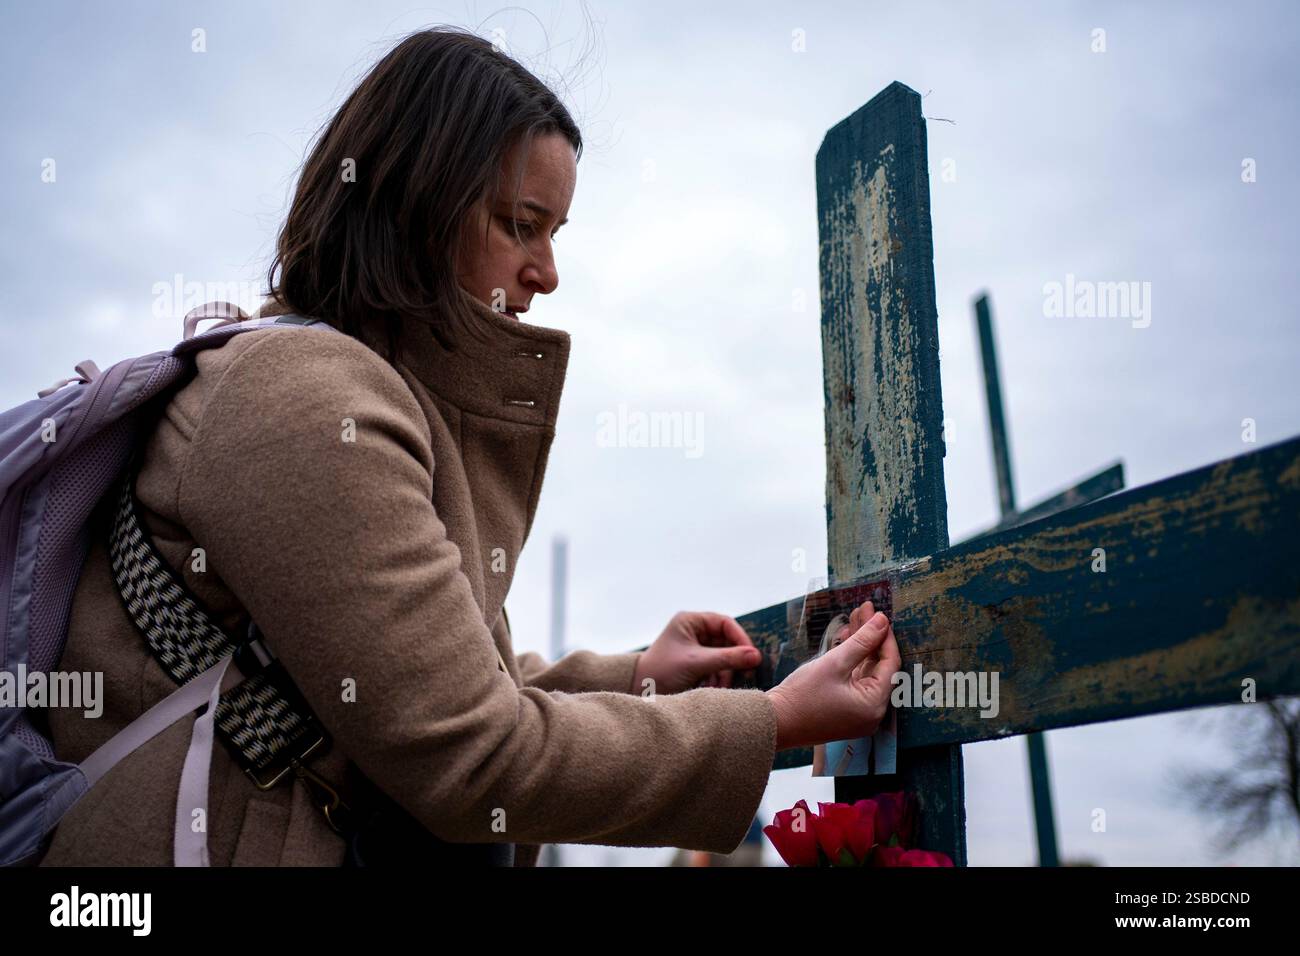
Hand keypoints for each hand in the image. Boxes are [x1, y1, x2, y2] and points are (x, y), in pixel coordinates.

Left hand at [631, 611, 763, 695]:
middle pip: (727, 641)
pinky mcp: (696, 665)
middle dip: (733, 660)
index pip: (725, 624)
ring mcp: (695, 648)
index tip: (751, 656)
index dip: (741, 639)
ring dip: (725, 673)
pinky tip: (712, 690)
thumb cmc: (661, 671)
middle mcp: (694, 631)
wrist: (639, 692)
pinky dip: (717, 680)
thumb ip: (727, 659)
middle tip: (746, 674)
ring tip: (720, 688)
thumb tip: (756, 656)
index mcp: (690, 621)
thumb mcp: (696, 663)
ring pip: (723, 657)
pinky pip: (716, 668)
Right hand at [766, 600, 900, 750]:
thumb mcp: (834, 663)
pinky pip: (855, 680)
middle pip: (879, 666)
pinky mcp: (847, 710)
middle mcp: (872, 712)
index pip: (890, 664)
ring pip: (866, 671)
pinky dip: (852, 660)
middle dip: (871, 636)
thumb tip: (883, 621)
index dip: (885, 636)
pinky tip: (846, 638)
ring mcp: (859, 713)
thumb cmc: (802, 695)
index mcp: (874, 705)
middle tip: (866, 609)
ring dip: (861, 645)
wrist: (774, 721)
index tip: (880, 614)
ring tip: (854, 618)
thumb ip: (862, 641)